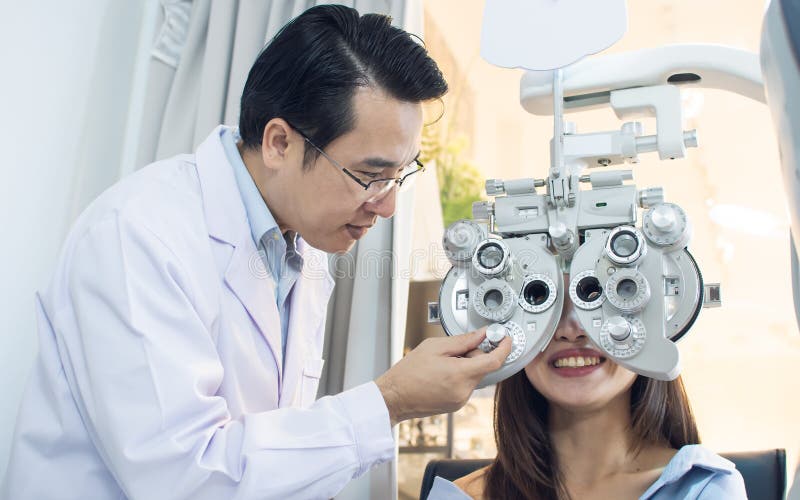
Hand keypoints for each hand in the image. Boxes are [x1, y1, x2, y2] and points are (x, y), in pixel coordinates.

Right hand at [375, 328, 511, 425]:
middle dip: (474, 355)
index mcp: (460, 374)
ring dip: (466, 366)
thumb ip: (463, 340)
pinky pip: (466, 385)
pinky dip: (460, 376)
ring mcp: (461, 400)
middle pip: (483, 367)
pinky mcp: (456, 405)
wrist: (394, 397)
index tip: (505, 338)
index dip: (504, 347)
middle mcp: (464, 391)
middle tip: (453, 350)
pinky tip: (441, 374)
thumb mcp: (435, 347)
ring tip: (442, 364)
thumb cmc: (408, 372)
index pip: (494, 361)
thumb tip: (483, 334)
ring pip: (474, 376)